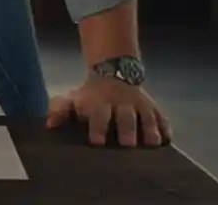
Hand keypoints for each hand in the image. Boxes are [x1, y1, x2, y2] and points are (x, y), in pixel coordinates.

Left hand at [46, 77, 171, 146]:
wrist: (112, 72)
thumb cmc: (89, 96)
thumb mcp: (71, 98)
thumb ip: (59, 109)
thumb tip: (50, 124)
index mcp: (99, 103)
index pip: (98, 114)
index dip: (97, 126)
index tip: (97, 141)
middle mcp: (121, 103)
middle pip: (125, 116)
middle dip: (126, 129)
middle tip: (127, 145)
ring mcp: (139, 105)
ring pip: (147, 116)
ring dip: (150, 129)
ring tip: (152, 143)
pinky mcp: (154, 109)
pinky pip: (163, 118)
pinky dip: (166, 128)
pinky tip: (167, 140)